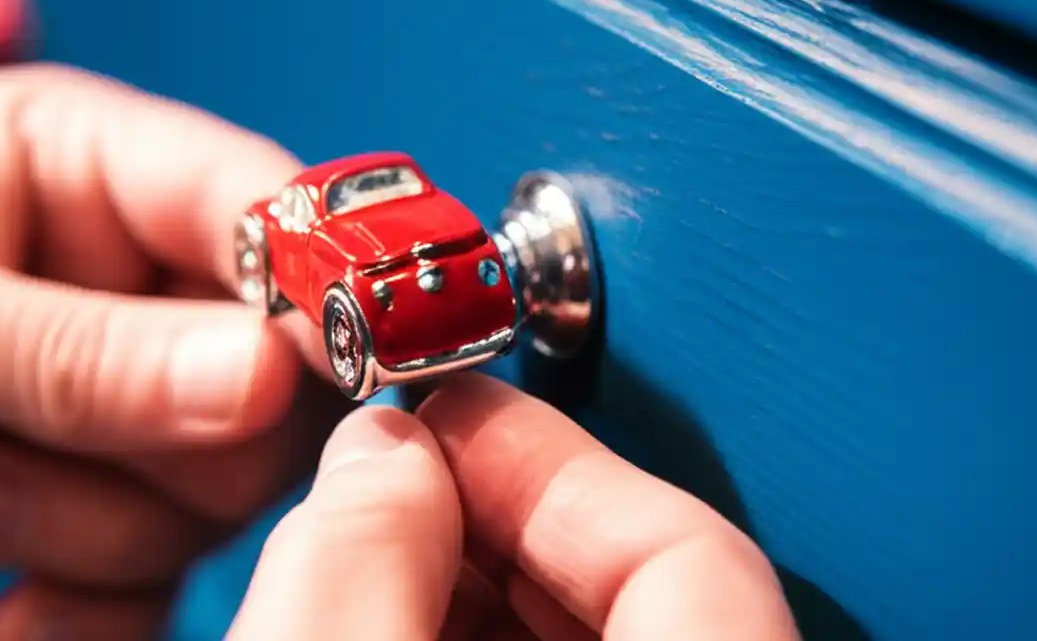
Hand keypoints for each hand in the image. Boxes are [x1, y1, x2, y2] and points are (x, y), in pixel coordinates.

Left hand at [0, 65, 350, 637]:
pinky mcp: (83, 494)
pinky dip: (100, 600)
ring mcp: (111, 395)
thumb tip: (263, 378)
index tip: (352, 370)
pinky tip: (18, 598)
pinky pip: (164, 564)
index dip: (325, 288)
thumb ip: (75, 345)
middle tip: (53, 441)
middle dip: (178, 437)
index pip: (265, 210)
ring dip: (102, 521)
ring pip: (222, 482)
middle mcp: (123, 280)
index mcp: (85, 168)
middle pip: (273, 372)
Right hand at [227, 374, 798, 639]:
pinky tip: (407, 627)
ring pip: (603, 634)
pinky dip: (484, 639)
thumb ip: (351, 567)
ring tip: (381, 561)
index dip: (548, 457)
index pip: (685, 548)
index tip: (447, 418)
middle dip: (500, 512)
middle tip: (399, 480)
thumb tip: (381, 454)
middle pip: (648, 582)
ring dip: (482, 582)